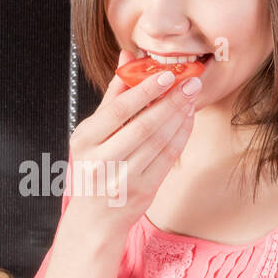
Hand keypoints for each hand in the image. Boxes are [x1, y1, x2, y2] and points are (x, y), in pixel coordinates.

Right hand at [64, 50, 201, 236]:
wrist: (94, 219)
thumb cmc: (93, 168)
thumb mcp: (92, 133)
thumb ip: (112, 96)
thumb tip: (128, 57)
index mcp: (85, 141)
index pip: (118, 111)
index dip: (145, 91)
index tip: (166, 74)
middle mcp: (102, 161)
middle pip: (143, 126)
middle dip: (171, 101)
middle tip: (190, 81)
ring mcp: (124, 179)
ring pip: (160, 141)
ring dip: (180, 116)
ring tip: (191, 96)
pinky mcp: (144, 191)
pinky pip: (169, 158)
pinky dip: (181, 135)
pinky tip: (188, 119)